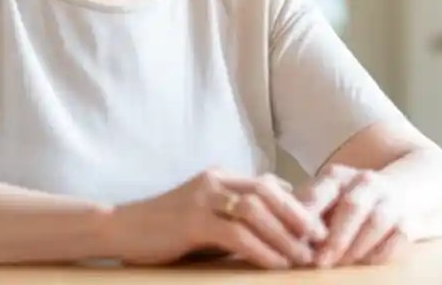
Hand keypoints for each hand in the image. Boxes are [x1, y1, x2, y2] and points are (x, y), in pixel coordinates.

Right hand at [109, 169, 327, 269]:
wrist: (120, 229)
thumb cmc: (165, 229)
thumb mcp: (205, 217)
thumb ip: (234, 218)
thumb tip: (276, 232)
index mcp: (220, 177)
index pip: (269, 184)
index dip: (297, 205)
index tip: (317, 228)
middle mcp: (214, 180)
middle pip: (268, 191)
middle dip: (299, 217)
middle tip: (320, 241)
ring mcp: (202, 197)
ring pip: (256, 211)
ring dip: (285, 235)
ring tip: (303, 257)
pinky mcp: (192, 219)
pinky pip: (236, 233)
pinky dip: (262, 249)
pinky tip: (276, 264)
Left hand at [298, 164, 408, 267]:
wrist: (399, 190)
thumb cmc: (347, 202)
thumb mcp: (324, 200)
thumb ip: (305, 213)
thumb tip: (283, 235)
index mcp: (337, 176)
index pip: (320, 193)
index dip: (308, 217)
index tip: (296, 239)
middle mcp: (366, 182)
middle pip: (352, 206)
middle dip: (335, 237)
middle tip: (320, 261)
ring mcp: (390, 200)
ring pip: (376, 222)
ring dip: (356, 247)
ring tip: (340, 264)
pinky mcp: (408, 221)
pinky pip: (397, 239)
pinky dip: (379, 253)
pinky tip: (363, 263)